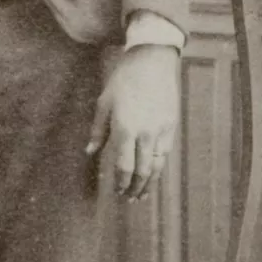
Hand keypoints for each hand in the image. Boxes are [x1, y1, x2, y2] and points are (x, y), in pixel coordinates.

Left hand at [86, 44, 179, 200]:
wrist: (152, 61)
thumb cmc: (124, 80)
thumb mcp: (104, 102)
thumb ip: (98, 130)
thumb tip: (90, 152)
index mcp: (125, 128)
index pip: (124, 165)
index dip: (121, 182)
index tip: (118, 192)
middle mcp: (145, 133)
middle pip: (142, 170)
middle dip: (136, 188)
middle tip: (131, 199)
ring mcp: (160, 130)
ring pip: (157, 164)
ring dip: (150, 182)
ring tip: (144, 194)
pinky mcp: (171, 125)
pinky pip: (166, 152)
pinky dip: (159, 166)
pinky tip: (154, 172)